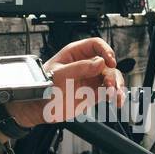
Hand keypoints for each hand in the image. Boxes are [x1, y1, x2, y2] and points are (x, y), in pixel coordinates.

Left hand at [5, 37, 124, 128]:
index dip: (105, 51)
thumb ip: (80, 68)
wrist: (37, 107)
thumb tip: (99, 62)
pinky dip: (115, 96)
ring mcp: (90, 79)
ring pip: (111, 78)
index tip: (110, 61)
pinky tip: (116, 101)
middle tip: (109, 86)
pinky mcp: (93, 93)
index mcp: (75, 54)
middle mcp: (85, 65)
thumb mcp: (60, 75)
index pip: (96, 45)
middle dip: (112, 75)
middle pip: (107, 64)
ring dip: (117, 86)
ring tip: (114, 96)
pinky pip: (109, 92)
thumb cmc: (42, 87)